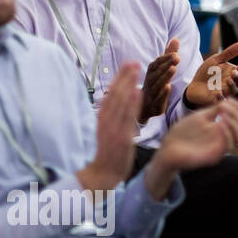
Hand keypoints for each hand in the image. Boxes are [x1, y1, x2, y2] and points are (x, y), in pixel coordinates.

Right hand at [80, 62, 141, 192]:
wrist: (99, 176)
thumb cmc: (102, 155)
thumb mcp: (102, 134)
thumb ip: (108, 119)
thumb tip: (112, 105)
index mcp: (101, 119)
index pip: (111, 94)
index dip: (119, 79)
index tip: (126, 66)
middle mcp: (106, 121)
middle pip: (115, 94)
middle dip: (124, 77)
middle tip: (133, 61)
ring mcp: (113, 129)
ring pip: (121, 102)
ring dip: (129, 84)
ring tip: (136, 69)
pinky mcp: (121, 138)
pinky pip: (128, 119)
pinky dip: (132, 104)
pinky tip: (137, 91)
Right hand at [139, 39, 179, 121]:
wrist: (143, 108)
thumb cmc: (154, 85)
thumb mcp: (160, 69)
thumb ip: (168, 55)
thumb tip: (176, 38)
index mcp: (151, 72)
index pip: (157, 63)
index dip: (165, 58)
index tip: (175, 53)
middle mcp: (150, 81)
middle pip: (157, 72)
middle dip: (166, 64)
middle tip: (177, 57)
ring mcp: (152, 93)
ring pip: (157, 84)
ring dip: (165, 76)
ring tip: (173, 69)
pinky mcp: (155, 105)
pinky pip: (158, 99)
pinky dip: (162, 94)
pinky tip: (168, 88)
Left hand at [155, 99, 237, 172]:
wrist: (168, 149)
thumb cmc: (182, 133)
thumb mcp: (199, 117)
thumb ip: (213, 110)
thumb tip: (228, 101)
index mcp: (220, 127)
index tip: (230, 99)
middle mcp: (222, 137)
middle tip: (227, 107)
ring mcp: (219, 146)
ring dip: (235, 123)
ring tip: (224, 115)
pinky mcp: (215, 155)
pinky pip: (228, 146)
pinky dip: (228, 133)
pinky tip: (220, 124)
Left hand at [184, 41, 237, 106]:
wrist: (193, 83)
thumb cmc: (207, 72)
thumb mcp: (216, 60)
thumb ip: (228, 53)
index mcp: (233, 74)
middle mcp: (231, 84)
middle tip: (233, 73)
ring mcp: (225, 93)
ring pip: (233, 91)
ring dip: (232, 86)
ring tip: (228, 80)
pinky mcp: (216, 100)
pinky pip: (221, 100)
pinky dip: (221, 97)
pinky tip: (218, 93)